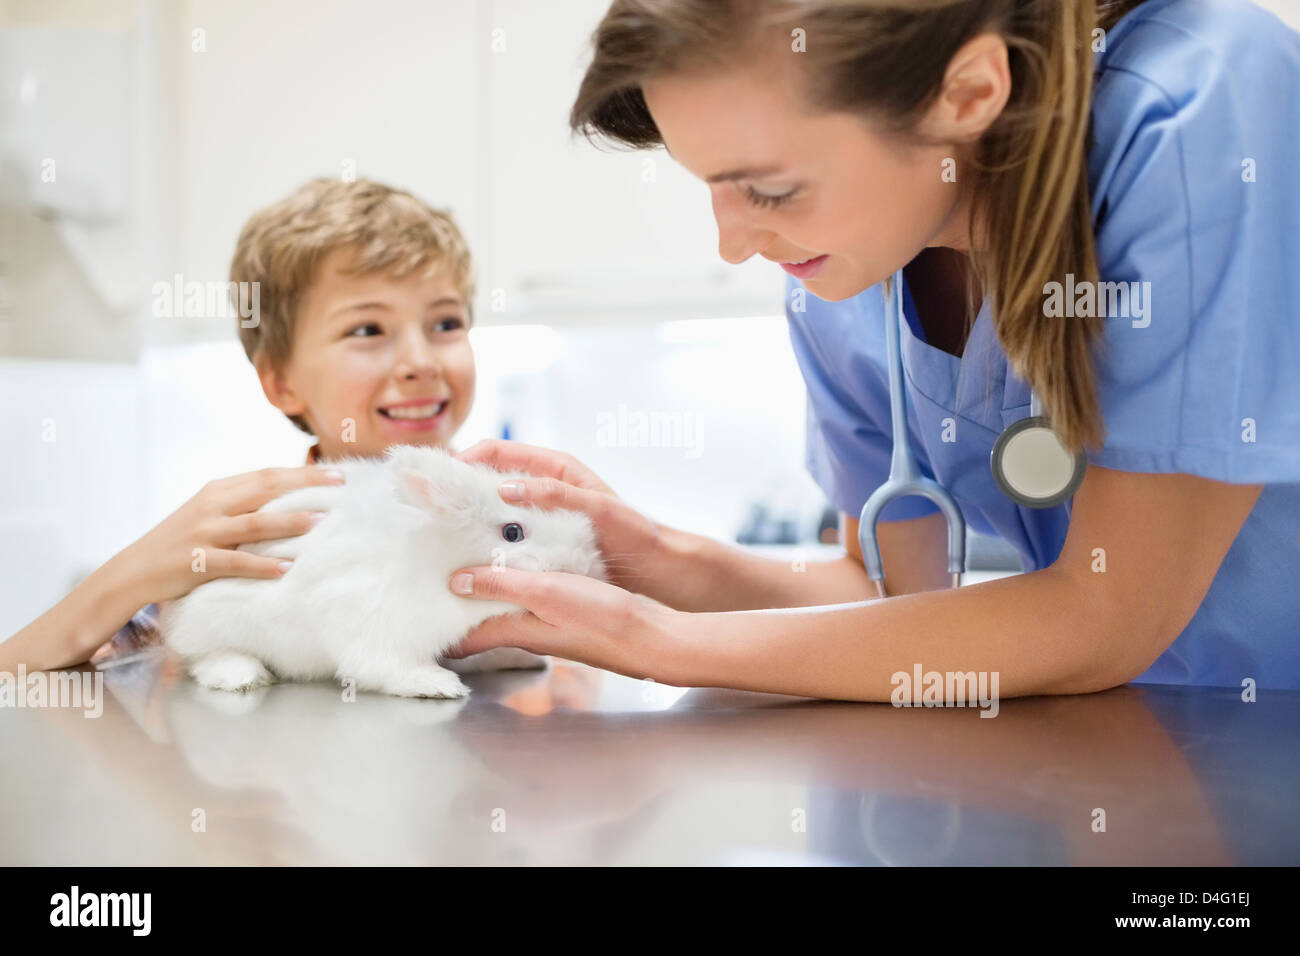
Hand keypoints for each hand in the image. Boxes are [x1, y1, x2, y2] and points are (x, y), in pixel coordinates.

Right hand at [118, 465, 346, 604]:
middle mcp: (213, 506)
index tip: (337, 472)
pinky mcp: (197, 562)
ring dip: (289, 522)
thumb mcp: (210, 514)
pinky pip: (235, 562)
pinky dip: (261, 564)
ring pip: (254, 523)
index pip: (268, 474)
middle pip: (266, 488)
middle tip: (340, 485)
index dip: (303, 472)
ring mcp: (204, 533)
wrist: (134, 570)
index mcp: (219, 491)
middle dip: (306, 484)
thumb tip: (291, 500)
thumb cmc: (181, 542)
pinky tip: (286, 567)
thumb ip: (243, 504)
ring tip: (320, 521)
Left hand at [444, 565, 686, 685]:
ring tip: (470, 563)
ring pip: (506, 610)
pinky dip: (515, 587)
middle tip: (435, 577)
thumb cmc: (603, 618)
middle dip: (459, 605)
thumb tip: (456, 582)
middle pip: (482, 622)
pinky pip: (530, 601)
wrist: (653, 639)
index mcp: (517, 630)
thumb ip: (503, 585)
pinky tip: (521, 567)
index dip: (440, 630)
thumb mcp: (547, 592)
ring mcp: (550, 626)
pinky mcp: (569, 616)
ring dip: (487, 592)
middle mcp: (529, 632)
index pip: (465, 639)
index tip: (416, 614)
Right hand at [455, 439, 666, 596]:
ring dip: (469, 515)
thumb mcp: (597, 507)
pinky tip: (474, 555)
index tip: (440, 475)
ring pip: (494, 507)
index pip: (497, 450)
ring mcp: (541, 511)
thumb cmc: (632, 530)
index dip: (465, 457)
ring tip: (441, 531)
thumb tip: (505, 488)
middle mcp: (543, 486)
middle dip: (457, 487)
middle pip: (488, 477)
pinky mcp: (544, 535)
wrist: (654, 564)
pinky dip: (488, 537)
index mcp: (554, 467)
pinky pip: (508, 531)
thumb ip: (555, 494)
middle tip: (427, 504)